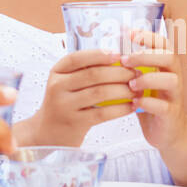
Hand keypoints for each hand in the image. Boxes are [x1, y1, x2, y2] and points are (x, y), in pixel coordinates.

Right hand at [19, 49, 137, 145]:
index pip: (77, 58)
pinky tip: (131, 106)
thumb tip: (119, 58)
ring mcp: (65, 106)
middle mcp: (58, 87)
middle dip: (119, 72)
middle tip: (136, 74)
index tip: (119, 54)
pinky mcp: (75, 123)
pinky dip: (120, 108)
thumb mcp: (66, 83)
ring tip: (137, 90)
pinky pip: (103, 113)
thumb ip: (85, 70)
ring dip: (123, 90)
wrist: (48, 132)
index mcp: (57, 72)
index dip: (99, 55)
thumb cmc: (64, 103)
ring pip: (100, 93)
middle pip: (93, 74)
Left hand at [123, 30, 186, 149]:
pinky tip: (134, 102)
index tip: (128, 34)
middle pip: (169, 56)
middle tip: (124, 60)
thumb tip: (109, 48)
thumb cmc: (151, 102)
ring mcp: (175, 96)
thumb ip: (131, 67)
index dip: (147, 35)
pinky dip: (148, 103)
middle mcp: (174, 76)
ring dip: (148, 79)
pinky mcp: (171, 114)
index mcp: (166, 65)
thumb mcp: (142, 80)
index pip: (162, 43)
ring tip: (131, 84)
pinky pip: (164, 106)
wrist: (167, 132)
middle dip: (146, 55)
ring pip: (171, 80)